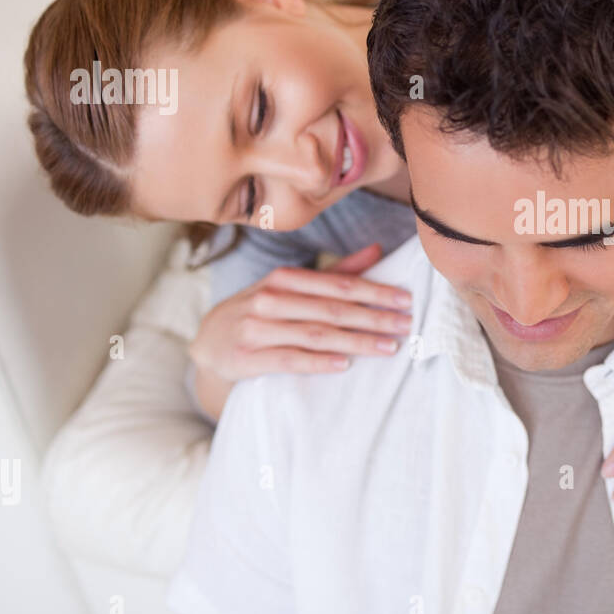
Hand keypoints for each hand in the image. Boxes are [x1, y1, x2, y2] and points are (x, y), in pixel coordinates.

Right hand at [188, 243, 412, 383]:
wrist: (208, 342)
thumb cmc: (260, 311)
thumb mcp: (291, 287)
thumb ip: (335, 272)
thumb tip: (377, 249)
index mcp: (284, 278)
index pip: (338, 284)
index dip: (374, 291)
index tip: (405, 300)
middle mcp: (269, 299)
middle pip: (331, 309)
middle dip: (373, 317)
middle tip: (406, 324)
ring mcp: (256, 328)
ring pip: (315, 334)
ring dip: (356, 341)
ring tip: (388, 347)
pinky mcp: (246, 358)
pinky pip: (290, 359)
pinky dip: (319, 361)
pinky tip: (346, 364)